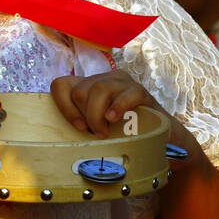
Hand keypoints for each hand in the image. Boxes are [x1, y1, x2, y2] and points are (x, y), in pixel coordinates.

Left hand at [49, 70, 163, 137]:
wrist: (159, 136)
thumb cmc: (121, 134)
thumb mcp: (95, 128)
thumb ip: (81, 124)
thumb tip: (59, 139)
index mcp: (86, 87)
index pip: (61, 85)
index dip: (64, 106)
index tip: (78, 126)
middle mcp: (102, 80)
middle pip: (80, 90)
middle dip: (85, 115)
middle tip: (96, 133)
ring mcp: (122, 82)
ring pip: (99, 89)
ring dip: (98, 115)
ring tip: (105, 132)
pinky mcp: (140, 90)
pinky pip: (126, 93)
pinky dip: (118, 107)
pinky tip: (116, 119)